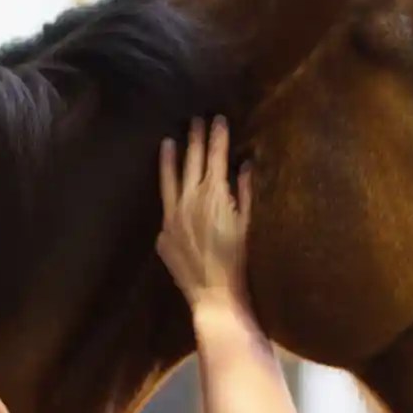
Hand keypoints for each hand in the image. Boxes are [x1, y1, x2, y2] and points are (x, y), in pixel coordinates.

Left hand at [157, 116, 252, 309]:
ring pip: (169, 179)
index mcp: (213, 194)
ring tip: (168, 141)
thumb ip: (245, 192)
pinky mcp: (164, 233)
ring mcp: (172, 216)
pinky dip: (168, 192)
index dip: (217, 136)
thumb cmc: (239, 260)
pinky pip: (165, 205)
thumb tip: (245, 166)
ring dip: (170, 158)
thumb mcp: (248, 224)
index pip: (215, 157)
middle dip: (195, 139)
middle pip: (192, 161)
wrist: (214, 293)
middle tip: (195, 120)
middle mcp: (189, 200)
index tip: (218, 119)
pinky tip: (167, 185)